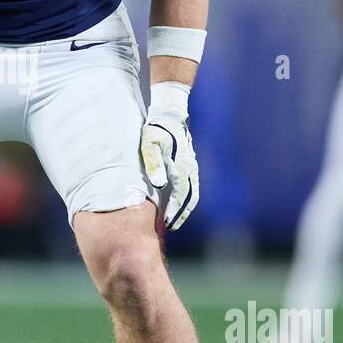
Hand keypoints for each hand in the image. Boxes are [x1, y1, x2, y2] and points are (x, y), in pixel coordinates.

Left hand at [141, 81, 198, 229]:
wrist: (170, 114)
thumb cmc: (156, 129)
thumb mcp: (149, 143)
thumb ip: (153, 162)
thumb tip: (158, 184)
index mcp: (181, 166)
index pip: (180, 194)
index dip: (174, 210)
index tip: (166, 223)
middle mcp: (190, 168)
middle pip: (189, 197)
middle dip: (180, 214)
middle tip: (170, 227)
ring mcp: (192, 167)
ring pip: (193, 193)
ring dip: (185, 209)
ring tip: (174, 222)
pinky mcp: (190, 165)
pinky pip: (192, 186)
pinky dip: (187, 199)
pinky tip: (178, 205)